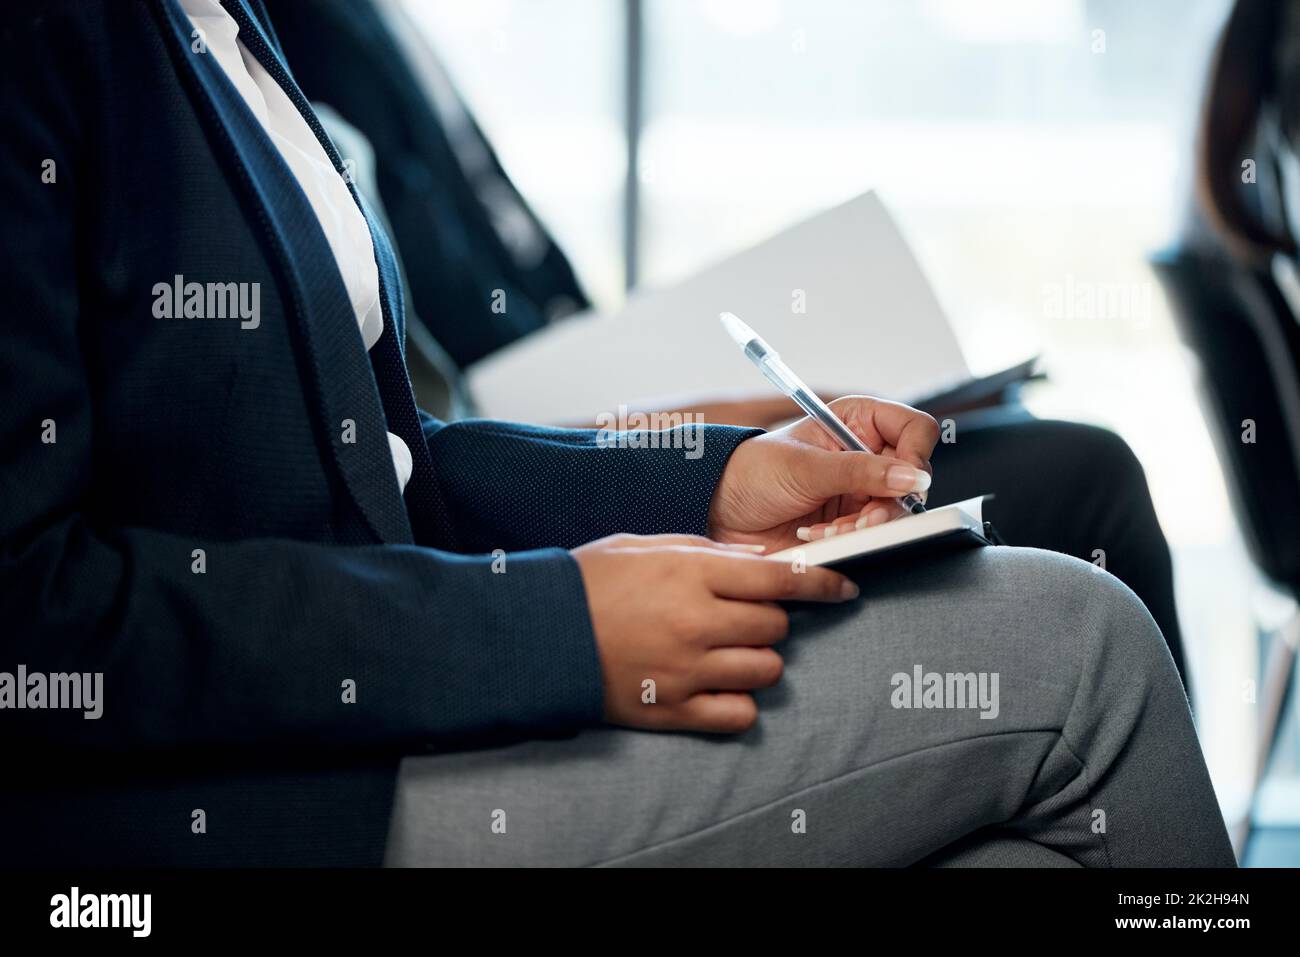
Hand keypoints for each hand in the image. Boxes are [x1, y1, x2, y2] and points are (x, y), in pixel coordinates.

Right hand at [573, 534, 858, 732]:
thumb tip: (760, 560)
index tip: (843, 588)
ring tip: (726, 651)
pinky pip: (738, 715)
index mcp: (692, 574)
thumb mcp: (647, 545)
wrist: (536, 632)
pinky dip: (738, 702)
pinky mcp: (671, 709)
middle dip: (769, 619)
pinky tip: (717, 687)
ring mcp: (686, 670)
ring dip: (756, 659)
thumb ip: (708, 551)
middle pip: (776, 627)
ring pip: (765, 670)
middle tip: (742, 616)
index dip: (821, 582)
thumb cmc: (590, 580)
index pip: (781, 578)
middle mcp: (697, 623)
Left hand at [708, 396, 938, 550]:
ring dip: (867, 525)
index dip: (917, 455)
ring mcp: (861, 489)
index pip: (915, 429)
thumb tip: (913, 478)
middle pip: (914, 477)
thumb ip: (860, 471)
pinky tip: (820, 535)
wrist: (720, 511)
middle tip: (861, 518)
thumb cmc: (752, 473)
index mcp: (859, 422)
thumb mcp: (805, 468)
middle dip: (888, 503)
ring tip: (829, 529)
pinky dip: (853, 539)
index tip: (905, 481)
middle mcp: (867, 453)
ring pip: (897, 511)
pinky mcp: (852, 521)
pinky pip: (874, 534)